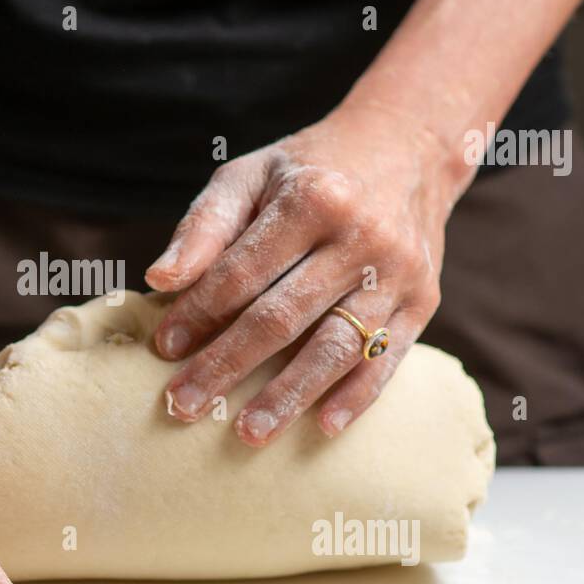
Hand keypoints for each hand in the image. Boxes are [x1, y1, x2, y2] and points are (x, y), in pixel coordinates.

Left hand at [145, 102, 472, 445]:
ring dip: (289, 395)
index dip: (198, 313)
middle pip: (282, 317)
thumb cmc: (309, 170)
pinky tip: (322, 427)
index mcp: (312, 199)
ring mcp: (398, 274)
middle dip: (226, 365)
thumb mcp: (251, 174)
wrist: (407, 150)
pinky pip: (388, 358)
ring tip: (247, 433)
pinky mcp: (424, 301)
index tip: (163, 348)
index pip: (241, 272)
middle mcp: (361, 237)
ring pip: (335, 347)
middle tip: (183, 405)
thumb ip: (204, 225)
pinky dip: (357, 396)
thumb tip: (160, 280)